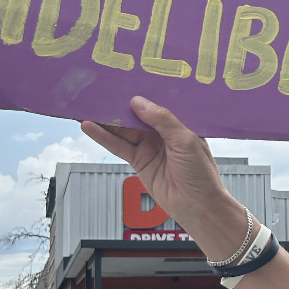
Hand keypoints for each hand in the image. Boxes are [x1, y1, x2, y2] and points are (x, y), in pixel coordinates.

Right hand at [81, 98, 243, 255]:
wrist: (197, 207)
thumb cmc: (201, 174)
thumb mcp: (185, 140)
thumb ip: (162, 120)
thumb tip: (138, 102)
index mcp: (179, 123)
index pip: (156, 104)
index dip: (141, 93)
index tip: (123, 81)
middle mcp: (163, 133)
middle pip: (136, 115)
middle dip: (119, 105)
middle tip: (99, 91)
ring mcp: (150, 147)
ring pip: (124, 129)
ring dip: (106, 120)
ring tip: (87, 106)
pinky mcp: (139, 161)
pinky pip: (118, 146)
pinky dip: (103, 137)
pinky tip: (90, 127)